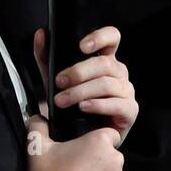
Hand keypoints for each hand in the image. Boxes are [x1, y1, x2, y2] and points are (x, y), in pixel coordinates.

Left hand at [33, 25, 137, 147]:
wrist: (81, 136)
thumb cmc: (73, 105)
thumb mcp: (56, 79)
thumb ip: (47, 57)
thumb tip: (41, 34)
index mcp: (106, 60)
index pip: (112, 37)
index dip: (100, 37)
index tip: (81, 46)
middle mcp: (119, 73)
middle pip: (105, 63)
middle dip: (79, 72)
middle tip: (59, 81)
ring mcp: (127, 91)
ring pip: (108, 84)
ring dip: (81, 91)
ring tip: (63, 100)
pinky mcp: (130, 111)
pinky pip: (118, 104)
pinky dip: (98, 105)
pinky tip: (83, 108)